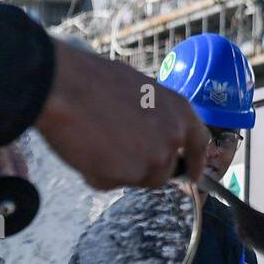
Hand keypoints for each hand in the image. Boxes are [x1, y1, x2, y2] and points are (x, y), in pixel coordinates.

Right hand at [34, 39, 209, 189]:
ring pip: (136, 179)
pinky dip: (95, 173)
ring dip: (119, 170)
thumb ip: (156, 117)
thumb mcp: (141, 90)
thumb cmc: (95, 80)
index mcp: (180, 112)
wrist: (64, 86)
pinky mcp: (123, 177)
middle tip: (118, 149)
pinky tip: (83, 149)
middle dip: (144, 168)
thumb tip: (150, 134)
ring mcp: (149, 161)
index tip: (193, 177)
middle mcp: (171, 139)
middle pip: (164, 172)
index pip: (199, 146)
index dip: (196, 163)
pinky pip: (108, 182)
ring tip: (96, 141)